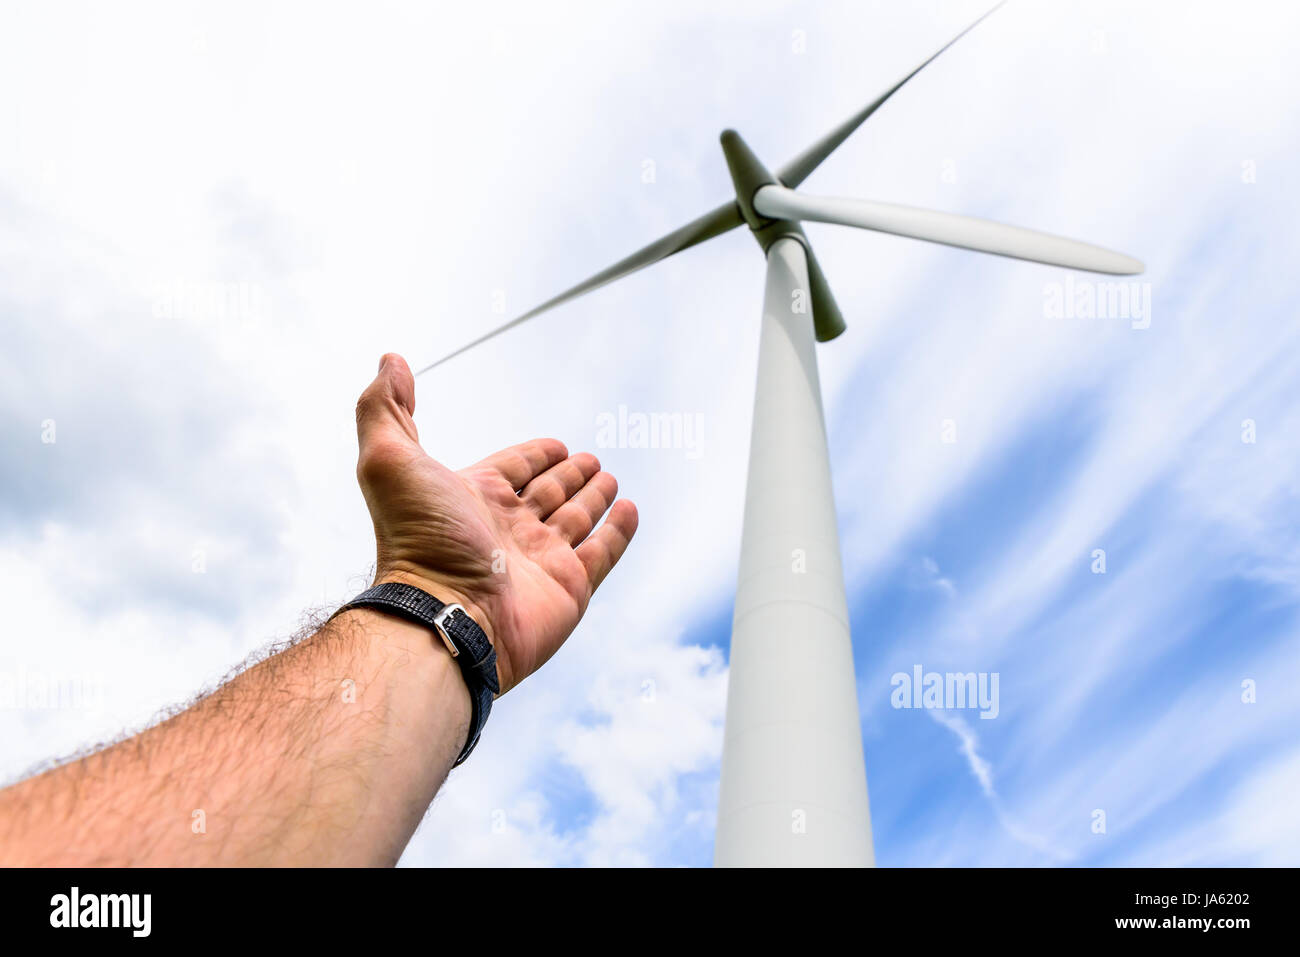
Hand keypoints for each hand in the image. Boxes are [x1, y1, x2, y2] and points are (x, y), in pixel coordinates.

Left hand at [354, 354, 637, 693]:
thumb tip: (390, 360)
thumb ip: (385, 408)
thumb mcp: (389, 460)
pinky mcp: (570, 587)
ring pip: (575, 519)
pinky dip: (617, 531)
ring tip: (609, 479)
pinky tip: (628, 510)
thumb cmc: (418, 540)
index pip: (513, 467)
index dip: (534, 455)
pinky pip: (601, 553)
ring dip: (593, 497)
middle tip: (590, 461)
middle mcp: (507, 529)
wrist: (446, 613)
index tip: (555, 444)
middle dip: (569, 474)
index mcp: (473, 498)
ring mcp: (541, 559)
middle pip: (547, 492)